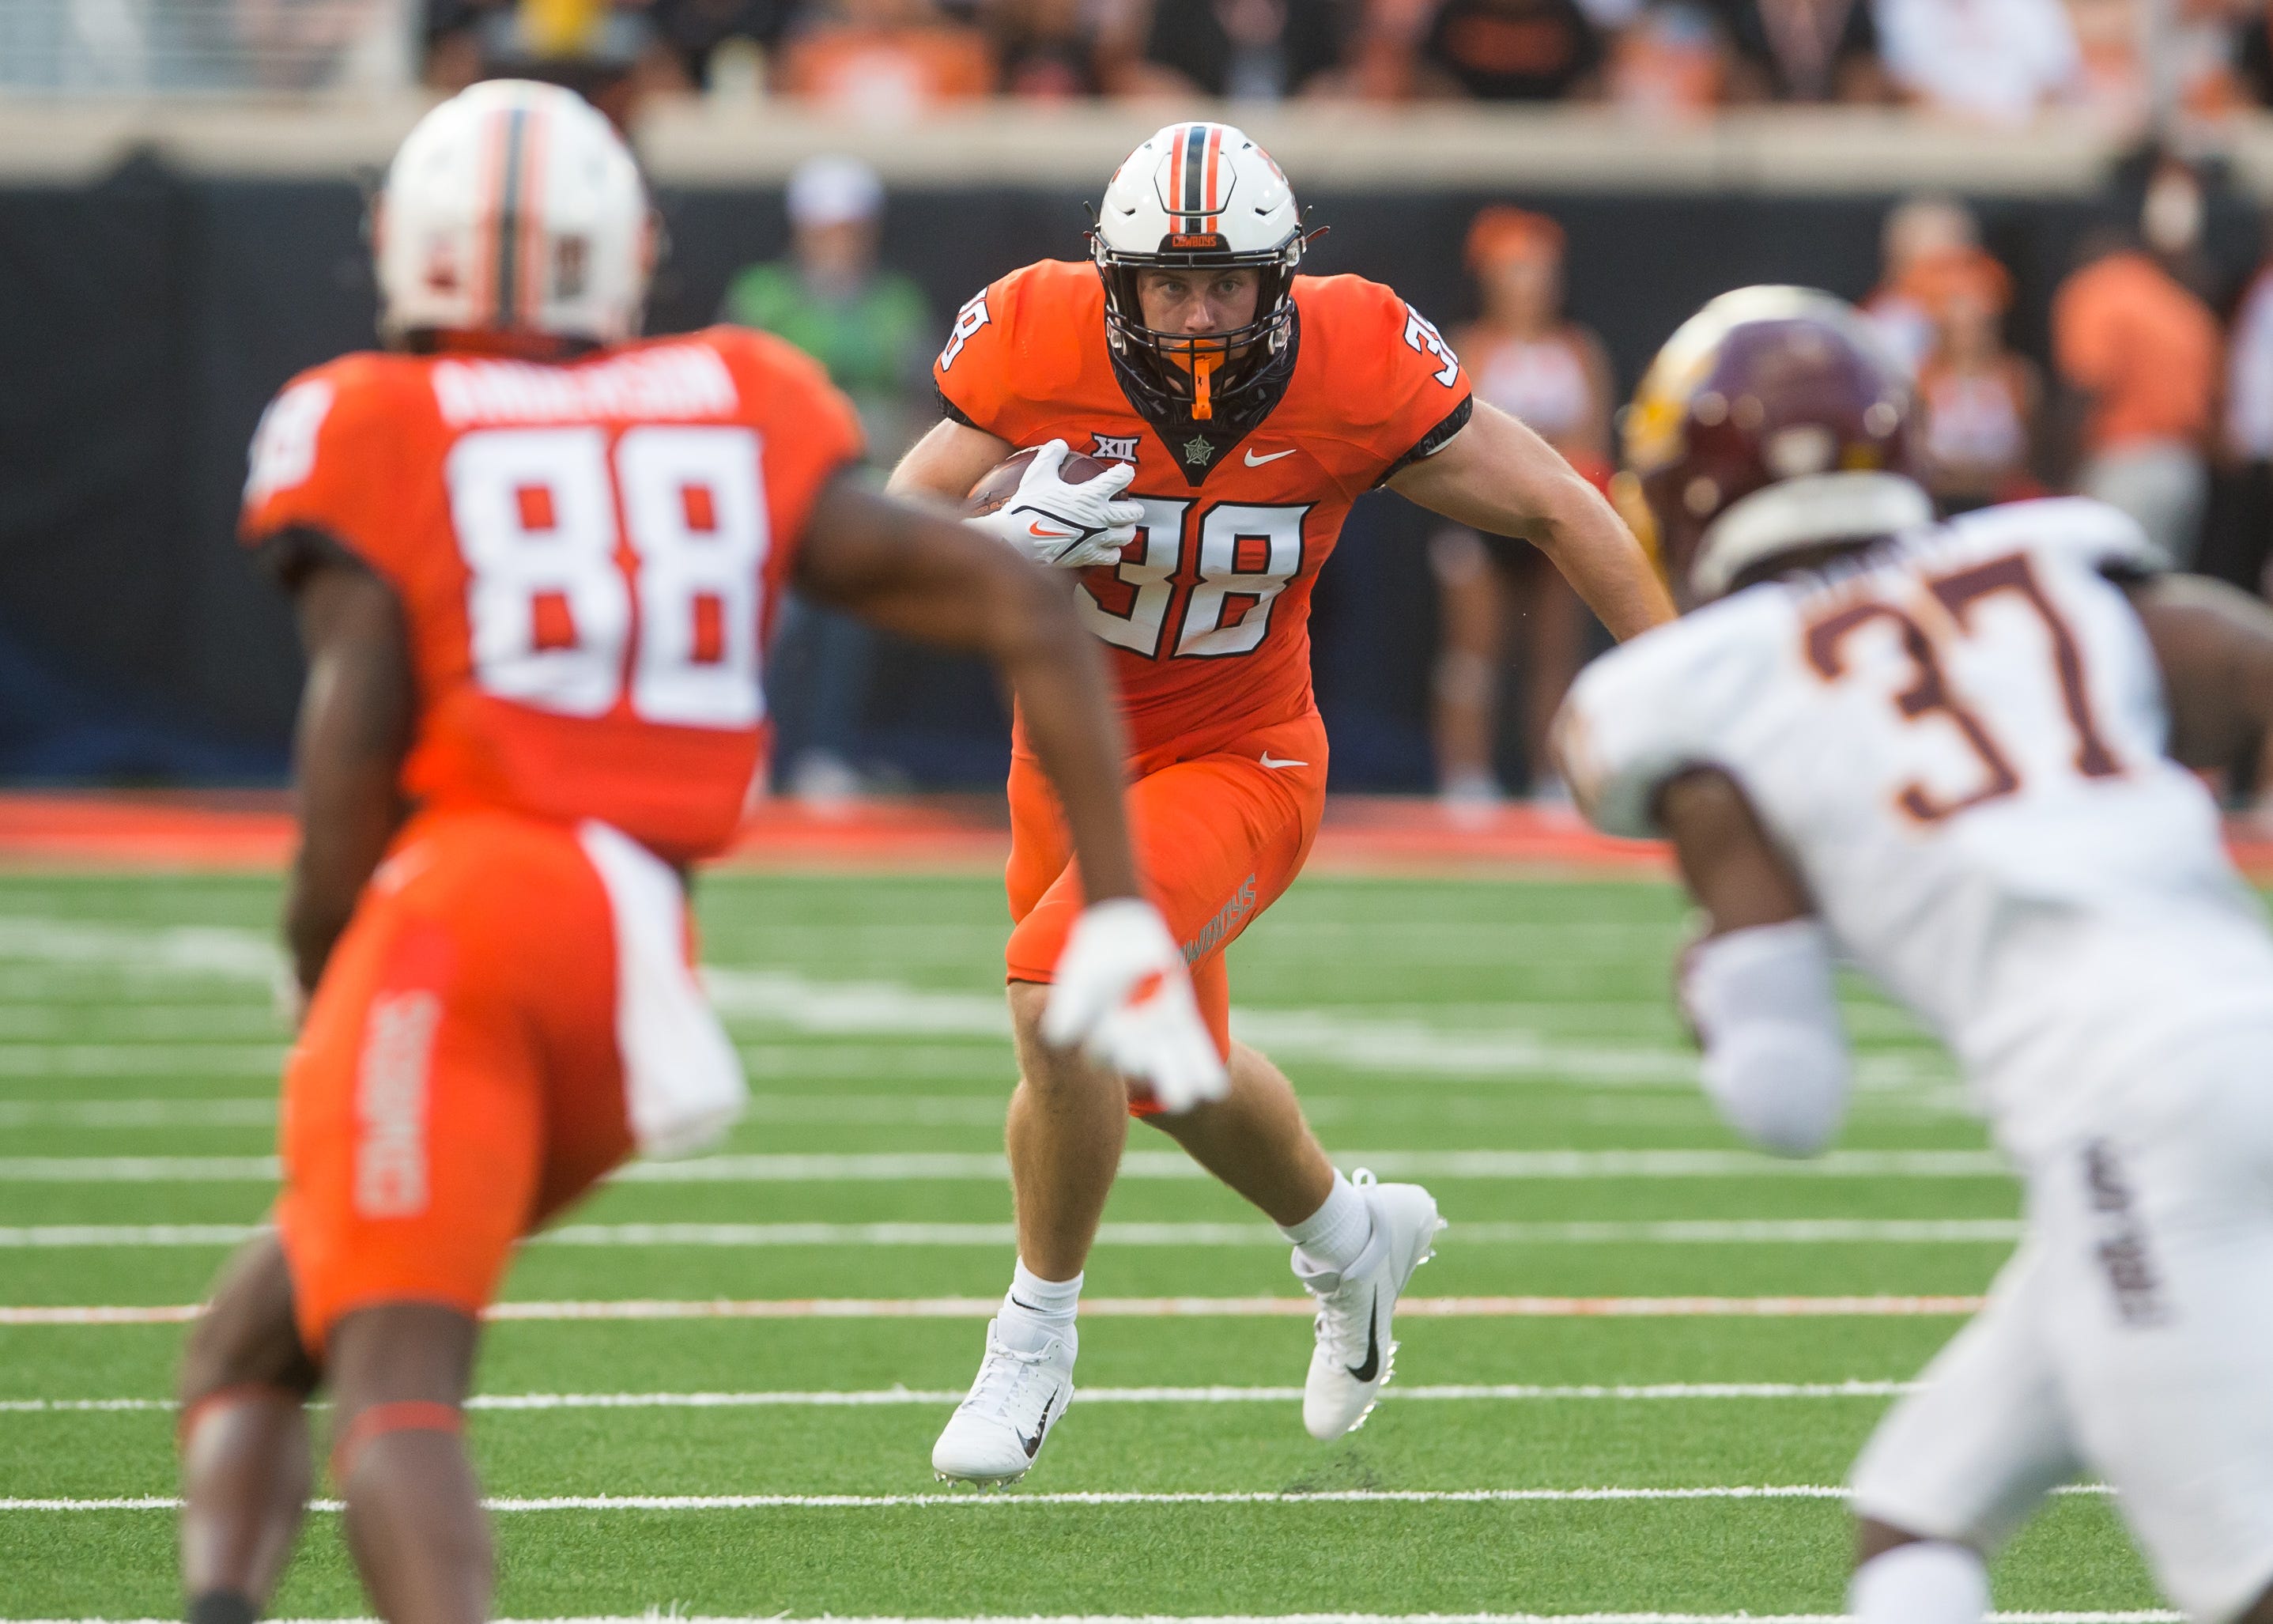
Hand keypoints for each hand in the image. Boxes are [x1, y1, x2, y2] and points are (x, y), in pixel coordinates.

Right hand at [969, 440, 1143, 568]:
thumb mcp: (1037, 475)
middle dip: (1135, 507)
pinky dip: (1114, 551)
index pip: (1121, 478)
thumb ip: (1051, 455)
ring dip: (1128, 529)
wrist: (1019, 540)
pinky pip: (1113, 556)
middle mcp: (1100, 517)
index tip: (1124, 472)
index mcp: (1091, 495)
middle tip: (1130, 505)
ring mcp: (1097, 539)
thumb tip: (1060, 443)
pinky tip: (1108, 547)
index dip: (1125, 472)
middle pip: (1133, 512)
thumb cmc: (1028, 506)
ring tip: (1122, 526)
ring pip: (1127, 535)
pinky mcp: (1089, 556)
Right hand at [1040, 898, 1228, 1112]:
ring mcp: (1156, 1032)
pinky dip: (1201, 1064)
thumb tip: (1059, 1038)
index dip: (1118, 1062)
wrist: (1123, 935)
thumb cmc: (1097, 958)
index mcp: (1103, 1032)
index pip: (1105, 1055)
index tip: (1132, 1064)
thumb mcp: (1084, 979)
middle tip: (1180, 1102)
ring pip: (1170, 1061)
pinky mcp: (1178, 1022)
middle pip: (1143, 1066)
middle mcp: (1130, 1039)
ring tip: (1203, 1096)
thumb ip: (1073, 1007)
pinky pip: (1192, 1047)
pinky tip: (1215, 1087)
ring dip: (1184, 1077)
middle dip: (1162, 1080)